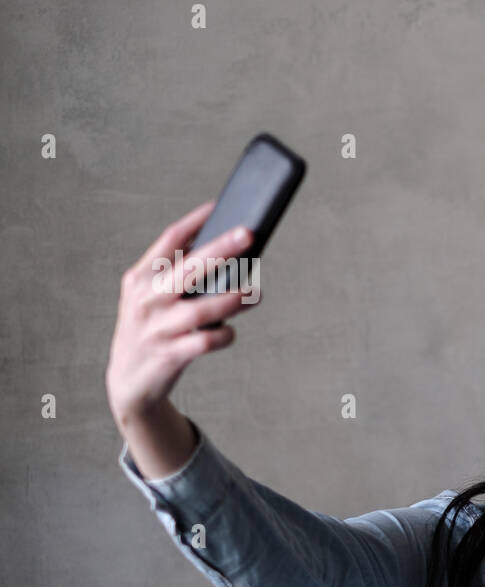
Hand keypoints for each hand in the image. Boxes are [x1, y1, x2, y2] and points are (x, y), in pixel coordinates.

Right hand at [105, 200, 259, 428]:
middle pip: (189, 267)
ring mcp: (157, 328)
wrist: (128, 381)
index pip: (169, 240)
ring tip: (254, 294)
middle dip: (222, 248)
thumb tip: (224, 252)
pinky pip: (206, 341)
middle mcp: (147, 299)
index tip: (220, 205)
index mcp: (141, 278)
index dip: (196, 221)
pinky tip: (229, 332)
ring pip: (202, 308)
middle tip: (249, 233)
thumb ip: (176, 277)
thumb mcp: (151, 298)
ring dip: (233, 299)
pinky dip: (224, 335)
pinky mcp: (170, 354)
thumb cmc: (150, 330)